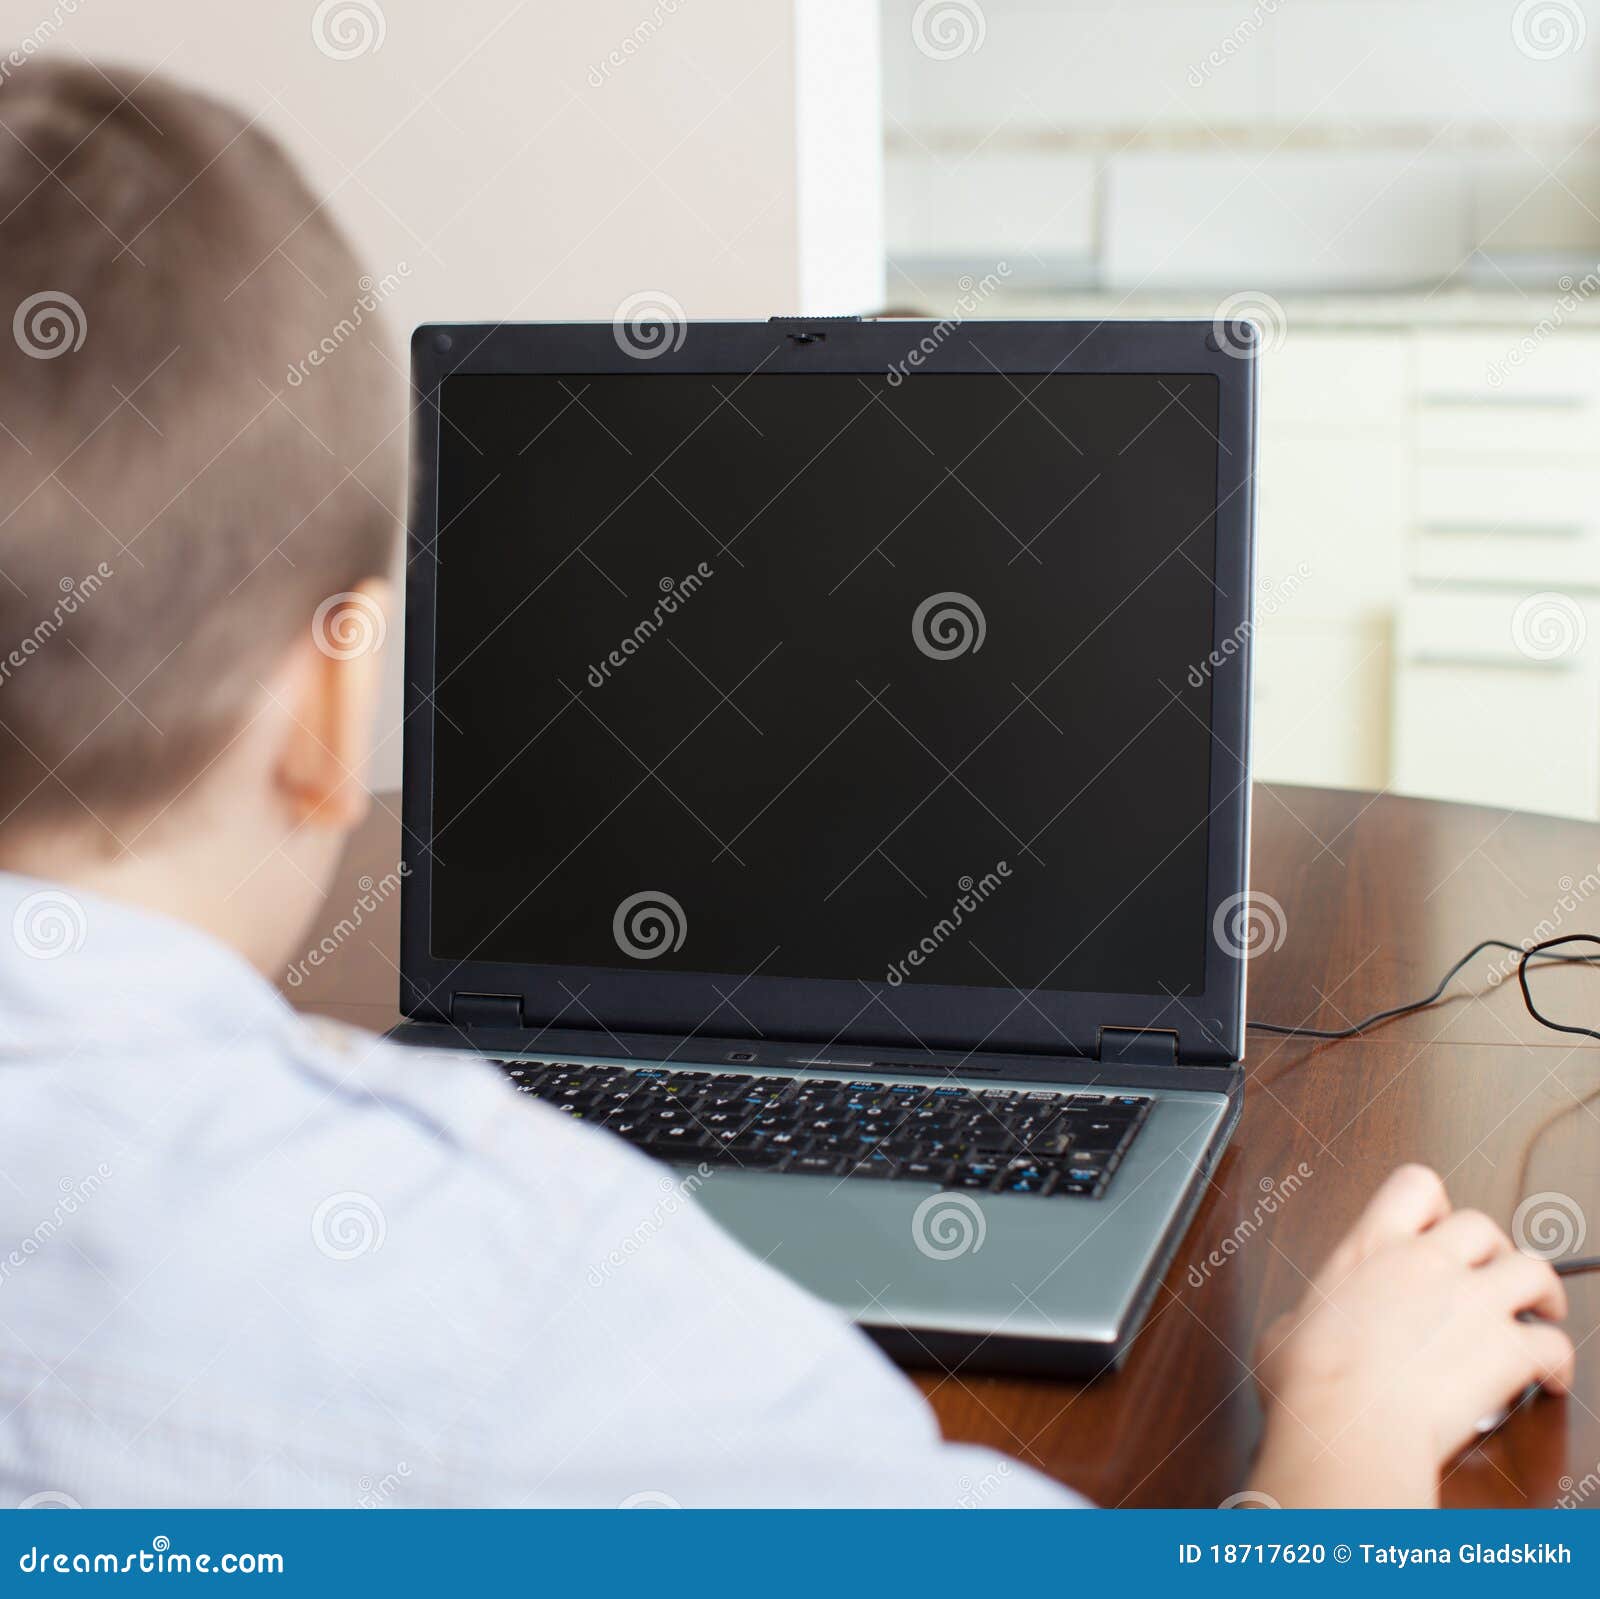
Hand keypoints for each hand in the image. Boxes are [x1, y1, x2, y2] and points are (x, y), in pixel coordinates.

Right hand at [1247, 1164, 1573, 1506]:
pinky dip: (1558, 1362)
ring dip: (1541, 1291)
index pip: (1415, 1186)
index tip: (1437, 1229)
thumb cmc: (1311, 1380)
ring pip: (1533, 1269)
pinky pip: (1554, 1344)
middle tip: (1489, 1277)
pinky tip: (1550, 1380)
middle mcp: (1426, 1261)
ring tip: (1540, 1312)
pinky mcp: (1507, 1349)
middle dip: (1493, 1249)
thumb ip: (1308, 1316)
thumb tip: (1301, 1334)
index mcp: (1371, 1247)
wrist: (1347, 1421)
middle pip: (1483, 1225)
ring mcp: (1472, 1301)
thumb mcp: (1286, 1329)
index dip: (1434, 1206)